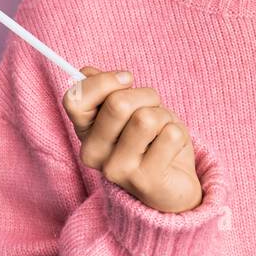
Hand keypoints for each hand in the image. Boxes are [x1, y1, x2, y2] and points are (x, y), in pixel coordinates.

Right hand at [61, 66, 203, 213]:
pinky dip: (179, 133)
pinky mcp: (145, 181)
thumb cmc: (149, 140)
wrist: (172, 184)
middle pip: (117, 103)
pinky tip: (171, 150)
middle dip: (146, 96)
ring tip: (161, 133)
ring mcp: (117, 170)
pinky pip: (171, 135)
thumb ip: (105, 91)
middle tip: (152, 110)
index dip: (105, 82)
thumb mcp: (127, 109)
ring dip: (164, 117)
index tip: (126, 80)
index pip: (75, 99)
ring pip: (147, 118)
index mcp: (84, 132)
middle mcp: (93, 154)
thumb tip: (85, 72)